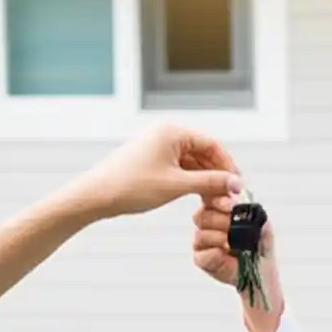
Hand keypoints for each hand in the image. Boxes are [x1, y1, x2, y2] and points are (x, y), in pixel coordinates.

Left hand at [66, 123, 241, 220]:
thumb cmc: (130, 186)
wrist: (95, 196)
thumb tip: (235, 183)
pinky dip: (190, 181)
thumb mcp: (176, 185)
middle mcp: (165, 134)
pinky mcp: (150, 160)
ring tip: (215, 200)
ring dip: (204, 180)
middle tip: (228, 196)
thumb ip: (210, 182)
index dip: (228, 166)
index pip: (212, 145)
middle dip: (217, 175)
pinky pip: (179, 168)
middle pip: (203, 153)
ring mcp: (156, 146)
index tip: (237, 185)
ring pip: (191, 162)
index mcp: (172, 132)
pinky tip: (197, 196)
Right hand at [191, 197, 284, 331]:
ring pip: (200, 234)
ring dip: (220, 238)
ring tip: (234, 244)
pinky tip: (227, 255)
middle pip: (201, 215)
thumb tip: (236, 201)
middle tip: (234, 227)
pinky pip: (201, 254)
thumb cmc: (260, 245)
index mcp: (220, 211)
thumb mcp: (261, 224)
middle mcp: (208, 224)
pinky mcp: (202, 259)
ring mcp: (202, 242)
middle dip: (221, 220)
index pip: (209, 197)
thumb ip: (249, 210)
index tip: (230, 205)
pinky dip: (215, 254)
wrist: (261, 271)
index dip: (217, 199)